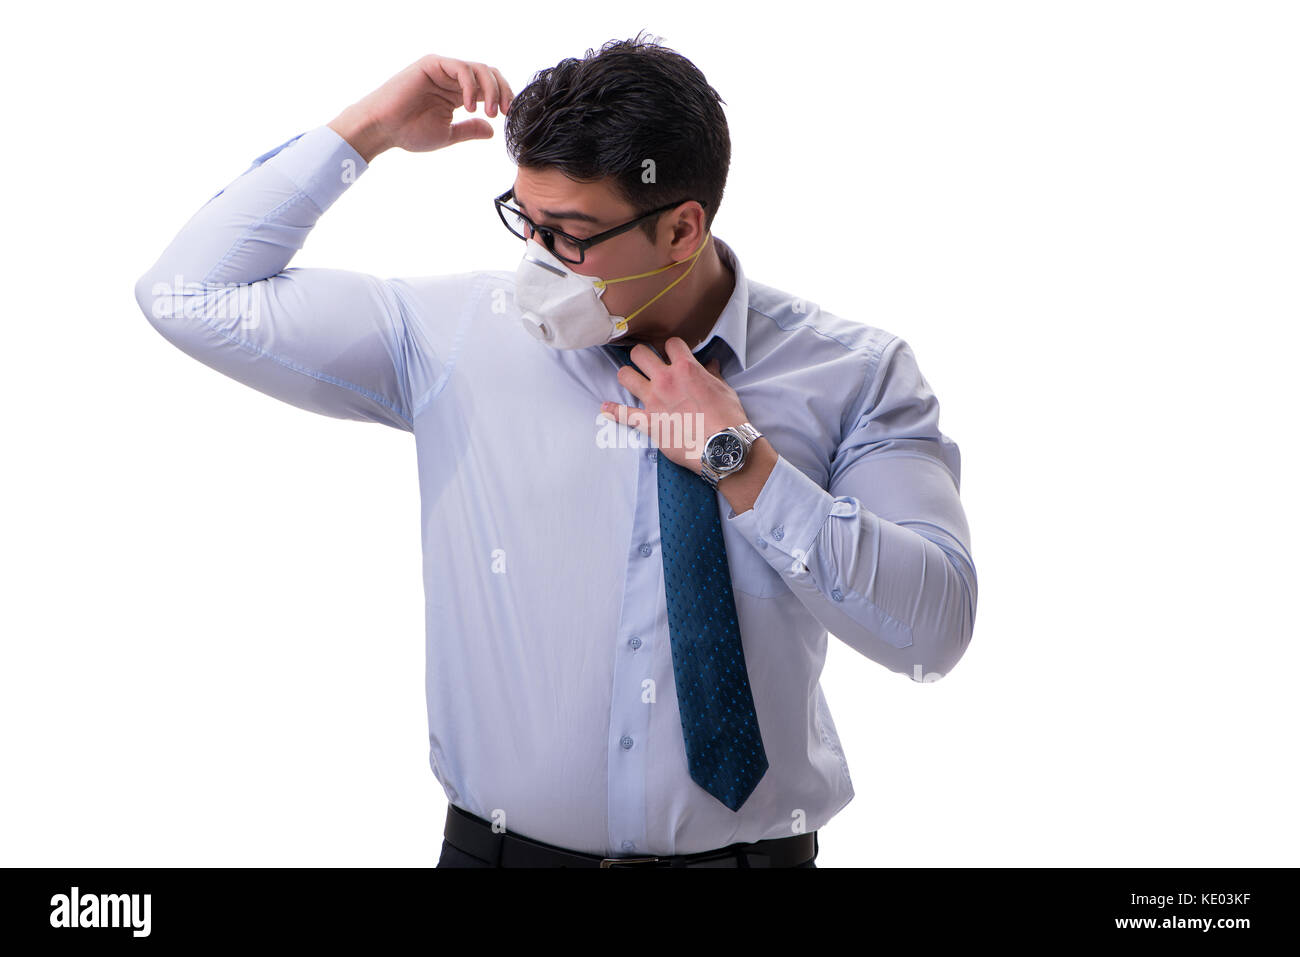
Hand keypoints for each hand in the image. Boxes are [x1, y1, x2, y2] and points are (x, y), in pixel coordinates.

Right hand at [328, 54, 513, 160]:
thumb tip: (492, 130)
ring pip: (479, 69)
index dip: (504, 98)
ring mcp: (443, 69)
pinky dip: (470, 85)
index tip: (509, 117)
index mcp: (458, 93)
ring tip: (490, 112)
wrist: (383, 129)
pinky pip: (461, 68)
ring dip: (490, 90)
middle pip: (490, 74)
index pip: (490, 88)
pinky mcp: (432, 64)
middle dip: (503, 91)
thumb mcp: (448, 134)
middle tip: (504, 112)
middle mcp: (453, 79)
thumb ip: (469, 130)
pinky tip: (469, 106)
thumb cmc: (409, 132)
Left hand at [600, 338, 748, 474]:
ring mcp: (654, 400)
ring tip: (630, 379)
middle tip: (646, 363)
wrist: (722, 444)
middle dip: (642, 356)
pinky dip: (613, 411)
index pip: (670, 343)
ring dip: (627, 376)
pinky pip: (624, 414)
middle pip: (640, 353)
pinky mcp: (649, 422)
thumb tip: (711, 365)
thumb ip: (713, 375)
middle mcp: (666, 380)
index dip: (671, 347)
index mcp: (686, 368)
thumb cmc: (727, 417)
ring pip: (626, 376)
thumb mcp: (724, 390)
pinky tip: (606, 408)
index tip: (672, 354)